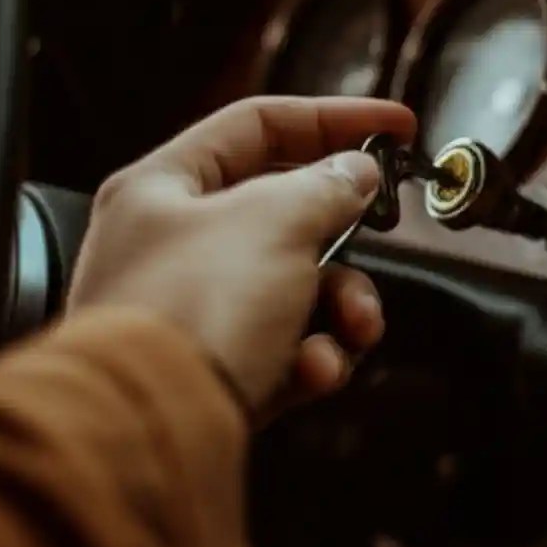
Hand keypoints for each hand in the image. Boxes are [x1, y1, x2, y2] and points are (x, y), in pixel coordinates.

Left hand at [66, 96, 416, 419]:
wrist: (152, 428)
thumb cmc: (190, 310)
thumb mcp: (276, 221)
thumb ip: (326, 185)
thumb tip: (354, 172)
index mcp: (163, 188)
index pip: (259, 125)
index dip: (334, 118)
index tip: (394, 127)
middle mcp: (173, 246)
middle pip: (285, 215)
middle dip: (344, 236)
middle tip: (379, 231)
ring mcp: (196, 313)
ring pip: (298, 290)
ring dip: (341, 308)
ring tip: (352, 327)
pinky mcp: (220, 371)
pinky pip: (288, 349)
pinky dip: (312, 357)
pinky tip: (312, 369)